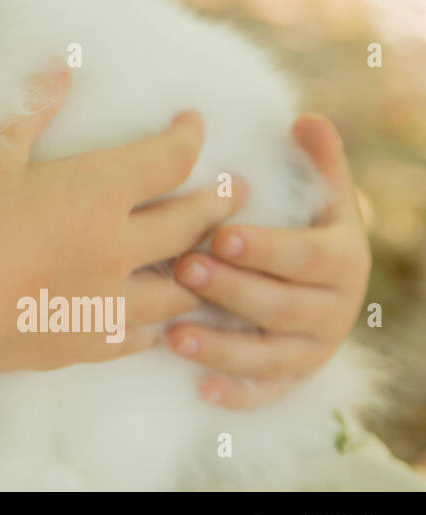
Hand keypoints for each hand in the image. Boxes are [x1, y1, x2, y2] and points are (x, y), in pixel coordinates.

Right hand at [0, 67, 248, 393]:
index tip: (194, 123)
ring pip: (178, 289)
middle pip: (189, 224)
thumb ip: (31, 108)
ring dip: (200, 268)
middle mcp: (115, 250)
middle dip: (218, 200)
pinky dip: (157, 323)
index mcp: (95, 194)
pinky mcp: (79, 346)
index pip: (166, 159)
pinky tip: (157, 321)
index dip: (188, 136)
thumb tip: (59, 64)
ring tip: (211, 258)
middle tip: (238, 189)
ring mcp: (102, 305)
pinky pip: (139, 337)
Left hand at [165, 114, 371, 408]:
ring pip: (268, 356)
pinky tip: (199, 388)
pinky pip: (264, 394)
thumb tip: (306, 119)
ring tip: (173, 333)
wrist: (322, 284)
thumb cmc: (306, 227)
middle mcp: (332, 310)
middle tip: (183, 269)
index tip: (219, 234)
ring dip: (222, 346)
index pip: (305, 257)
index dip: (265, 248)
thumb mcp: (319, 195)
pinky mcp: (288, 379)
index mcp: (341, 260)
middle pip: (281, 306)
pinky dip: (236, 395)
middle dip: (231, 290)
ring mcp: (310, 350)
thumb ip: (317, 161)